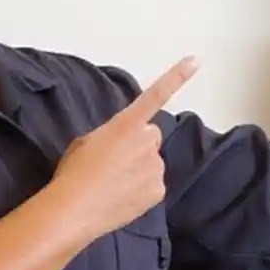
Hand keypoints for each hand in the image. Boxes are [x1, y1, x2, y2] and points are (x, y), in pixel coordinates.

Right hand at [48, 56, 199, 240]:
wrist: (73, 209)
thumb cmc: (74, 172)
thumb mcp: (87, 141)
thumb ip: (111, 135)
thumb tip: (122, 145)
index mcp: (126, 124)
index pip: (155, 95)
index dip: (177, 77)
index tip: (196, 60)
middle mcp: (146, 141)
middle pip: (150, 136)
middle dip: (138, 144)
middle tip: (114, 161)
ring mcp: (155, 167)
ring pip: (151, 162)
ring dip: (139, 168)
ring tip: (114, 183)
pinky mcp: (158, 190)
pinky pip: (152, 184)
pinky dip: (141, 189)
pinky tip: (121, 197)